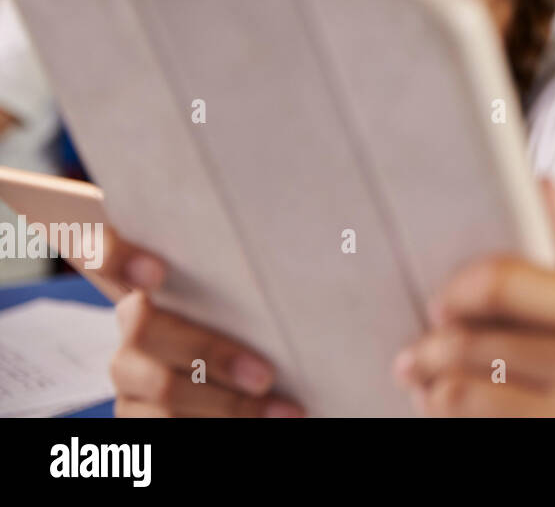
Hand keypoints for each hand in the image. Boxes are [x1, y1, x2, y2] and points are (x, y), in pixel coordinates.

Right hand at [99, 225, 304, 416]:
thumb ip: (258, 277)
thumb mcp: (257, 295)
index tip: (158, 272)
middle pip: (147, 329)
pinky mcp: (135, 417)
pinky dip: (218, 427)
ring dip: (227, 403)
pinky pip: (163, 427)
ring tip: (283, 411)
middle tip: (266, 374)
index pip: (103, 250)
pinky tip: (264, 424)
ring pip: (161, 388)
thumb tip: (327, 250)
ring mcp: (129, 374)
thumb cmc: (261, 320)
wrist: (254, 379)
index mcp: (155, 279)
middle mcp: (133, 325)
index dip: (119, 258)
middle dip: (210, 352)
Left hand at [393, 181, 554, 416]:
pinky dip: (462, 423)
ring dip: (437, 393)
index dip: (460, 290)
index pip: (509, 285)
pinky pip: (497, 432)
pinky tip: (451, 413)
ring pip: (479, 399)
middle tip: (412, 353)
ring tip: (423, 387)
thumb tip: (540, 185)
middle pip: (483, 346)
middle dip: (433, 349)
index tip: (440, 302)